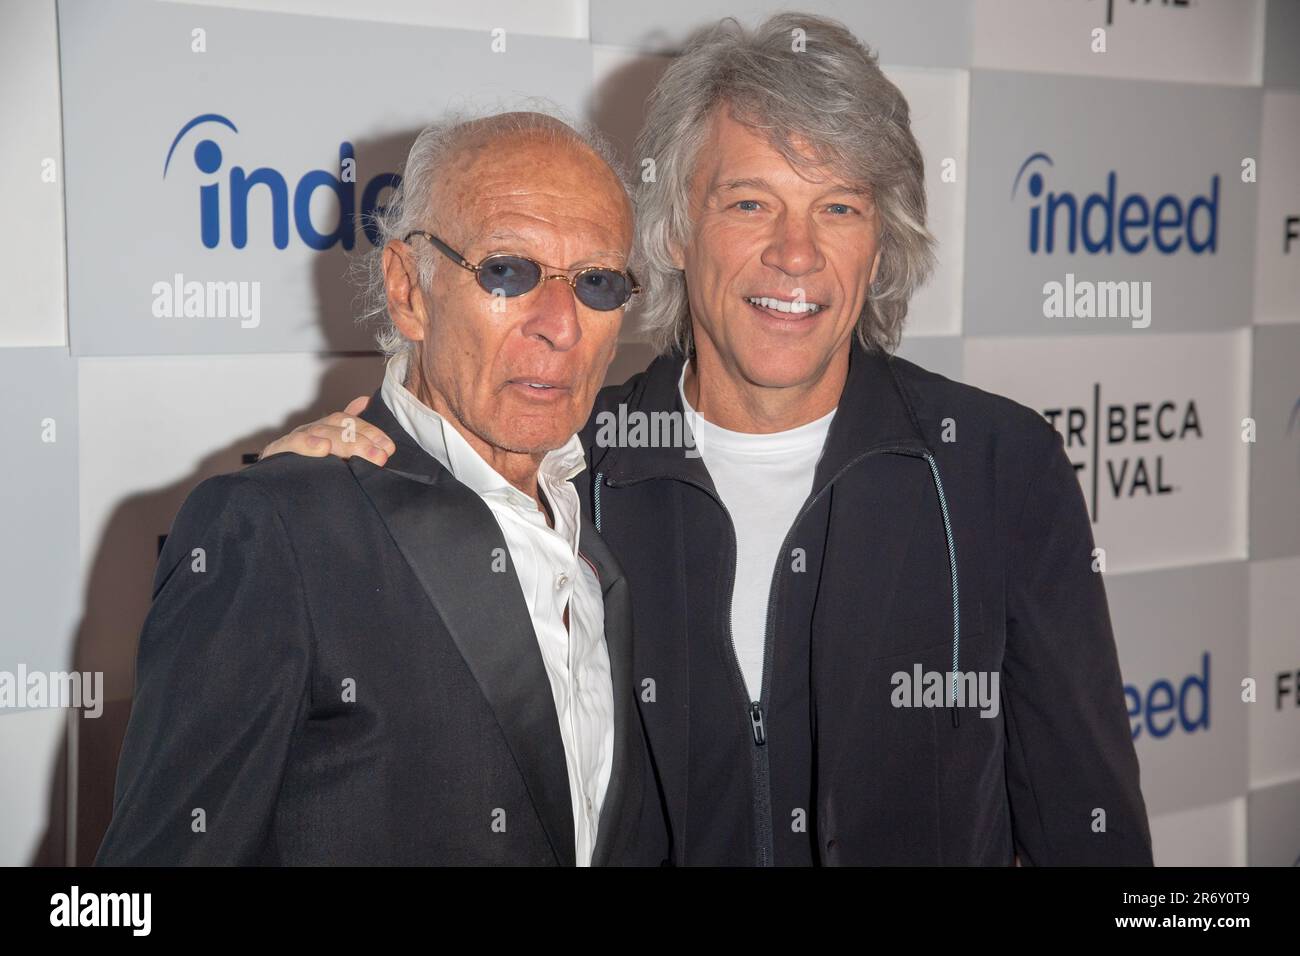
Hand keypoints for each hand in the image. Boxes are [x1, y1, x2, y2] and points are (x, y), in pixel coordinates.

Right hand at [258, 396, 396, 465]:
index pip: (350, 422)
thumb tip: (365, 401)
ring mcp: (295, 440)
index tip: (388, 447)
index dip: (371, 431)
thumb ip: (349, 428)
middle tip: (380, 456)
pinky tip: (322, 448)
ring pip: (320, 433)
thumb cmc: (305, 464)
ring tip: (362, 452)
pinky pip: (292, 445)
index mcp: (326, 428)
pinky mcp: (278, 452)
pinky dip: (308, 445)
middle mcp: (312, 430)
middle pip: (338, 426)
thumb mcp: (332, 448)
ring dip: (344, 442)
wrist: (270, 483)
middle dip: (362, 440)